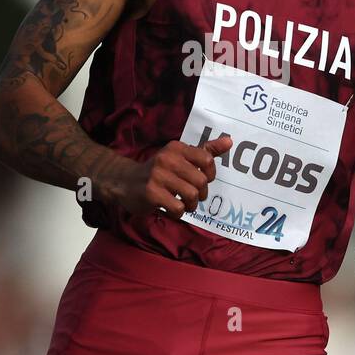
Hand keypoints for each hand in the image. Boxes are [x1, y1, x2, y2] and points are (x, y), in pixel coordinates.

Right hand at [104, 135, 232, 217]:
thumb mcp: (180, 156)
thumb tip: (230, 141)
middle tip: (193, 197)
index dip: (210, 174)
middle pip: (201, 181)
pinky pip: (178, 208)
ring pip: (191, 195)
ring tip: (184, 204)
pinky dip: (178, 213)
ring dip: (191, 205)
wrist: (124, 181)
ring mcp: (158, 176)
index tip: (204, 180)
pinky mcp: (151, 193)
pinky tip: (171, 208)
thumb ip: (205, 150)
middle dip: (201, 194)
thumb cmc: (159, 170)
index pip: (207, 159)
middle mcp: (167, 159)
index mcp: (176, 148)